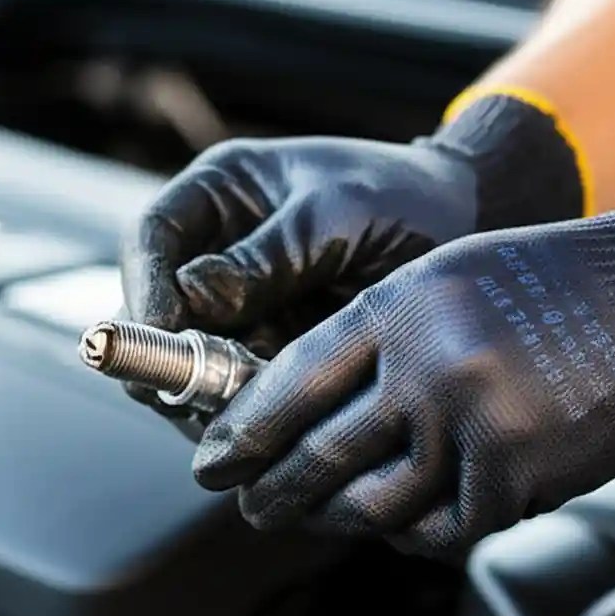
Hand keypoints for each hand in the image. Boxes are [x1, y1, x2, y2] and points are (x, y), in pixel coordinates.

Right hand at [120, 95, 584, 416]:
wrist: (470, 229)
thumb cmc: (405, 198)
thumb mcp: (338, 214)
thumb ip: (267, 256)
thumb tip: (193, 296)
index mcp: (220, 194)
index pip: (150, 239)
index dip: (144, 288)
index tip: (164, 335)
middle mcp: (214, 251)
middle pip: (155, 310)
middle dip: (170, 357)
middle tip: (198, 396)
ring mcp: (236, 306)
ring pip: (185, 361)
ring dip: (206, 394)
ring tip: (249, 413)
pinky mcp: (262, 351)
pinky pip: (230, 389)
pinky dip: (243, 411)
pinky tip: (275, 421)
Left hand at [194, 178, 614, 557]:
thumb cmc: (539, 281)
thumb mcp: (435, 278)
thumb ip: (369, 339)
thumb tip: (298, 409)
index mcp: (396, 309)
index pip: (291, 381)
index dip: (242, 430)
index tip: (213, 460)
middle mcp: (428, 366)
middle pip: (320, 453)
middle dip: (272, 491)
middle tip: (248, 505)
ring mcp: (475, 422)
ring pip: (376, 504)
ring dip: (335, 520)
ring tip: (313, 519)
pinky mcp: (520, 472)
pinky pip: (445, 528)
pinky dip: (414, 535)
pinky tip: (398, 528)